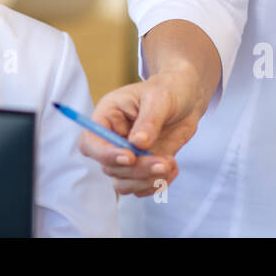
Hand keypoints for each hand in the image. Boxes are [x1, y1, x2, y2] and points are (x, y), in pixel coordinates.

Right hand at [77, 69, 205, 196]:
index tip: (130, 157)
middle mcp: (113, 139)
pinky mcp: (143, 165)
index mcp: (108, 116)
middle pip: (109, 167)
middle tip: (164, 162)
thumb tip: (137, 144)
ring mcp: (128, 155)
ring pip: (123, 182)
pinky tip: (173, 167)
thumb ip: (148, 121)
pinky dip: (158, 184)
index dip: (104, 154)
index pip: (90, 142)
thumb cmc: (168, 89)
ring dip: (146, 180)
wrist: (186, 98)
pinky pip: (142, 186)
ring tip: (170, 164)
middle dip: (137, 169)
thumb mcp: (159, 98)